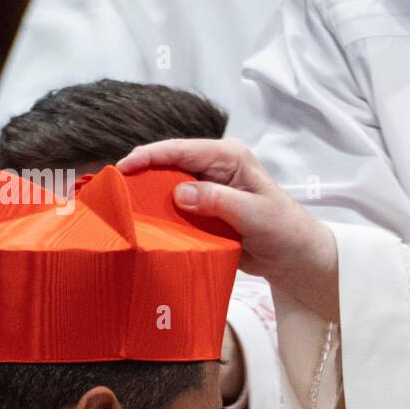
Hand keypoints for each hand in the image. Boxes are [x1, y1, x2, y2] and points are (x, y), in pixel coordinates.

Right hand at [117, 138, 338, 320]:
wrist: (296, 258)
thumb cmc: (284, 230)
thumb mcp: (254, 214)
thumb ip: (218, 201)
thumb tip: (180, 193)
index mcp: (228, 157)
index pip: (181, 150)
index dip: (150, 156)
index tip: (124, 168)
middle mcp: (214, 168)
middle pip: (168, 166)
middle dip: (141, 177)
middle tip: (113, 193)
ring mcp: (207, 190)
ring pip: (167, 189)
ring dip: (147, 199)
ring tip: (119, 209)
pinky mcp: (204, 211)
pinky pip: (174, 211)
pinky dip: (159, 217)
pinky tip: (141, 226)